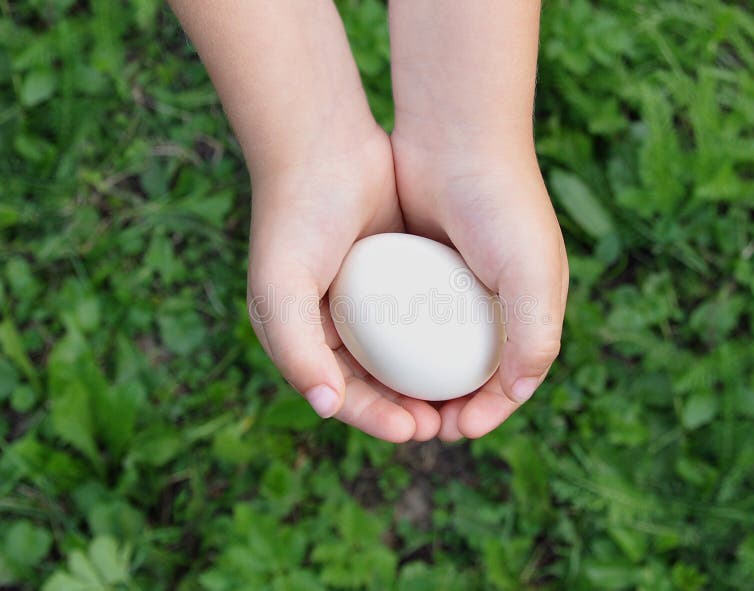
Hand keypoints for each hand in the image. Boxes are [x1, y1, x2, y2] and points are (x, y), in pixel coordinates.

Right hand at [247, 129, 440, 442]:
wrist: (323, 146)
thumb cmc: (294, 218)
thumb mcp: (281, 287)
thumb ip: (297, 350)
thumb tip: (327, 408)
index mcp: (302, 337)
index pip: (341, 395)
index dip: (375, 418)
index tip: (413, 429)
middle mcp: (332, 325)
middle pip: (374, 384)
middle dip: (407, 410)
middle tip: (444, 423)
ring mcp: (366, 300)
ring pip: (401, 357)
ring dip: (428, 383)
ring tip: (460, 400)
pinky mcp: (395, 274)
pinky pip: (419, 318)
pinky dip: (437, 340)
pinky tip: (466, 350)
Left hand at [392, 135, 568, 439]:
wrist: (454, 137)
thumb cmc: (501, 202)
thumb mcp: (531, 270)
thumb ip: (535, 334)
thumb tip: (518, 393)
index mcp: (529, 308)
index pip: (511, 379)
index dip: (487, 411)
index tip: (454, 429)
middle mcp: (493, 302)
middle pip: (469, 374)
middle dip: (447, 406)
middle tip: (416, 424)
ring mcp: (453, 286)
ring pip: (433, 355)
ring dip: (416, 384)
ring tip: (391, 403)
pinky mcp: (417, 269)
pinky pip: (405, 322)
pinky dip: (396, 348)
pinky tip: (374, 362)